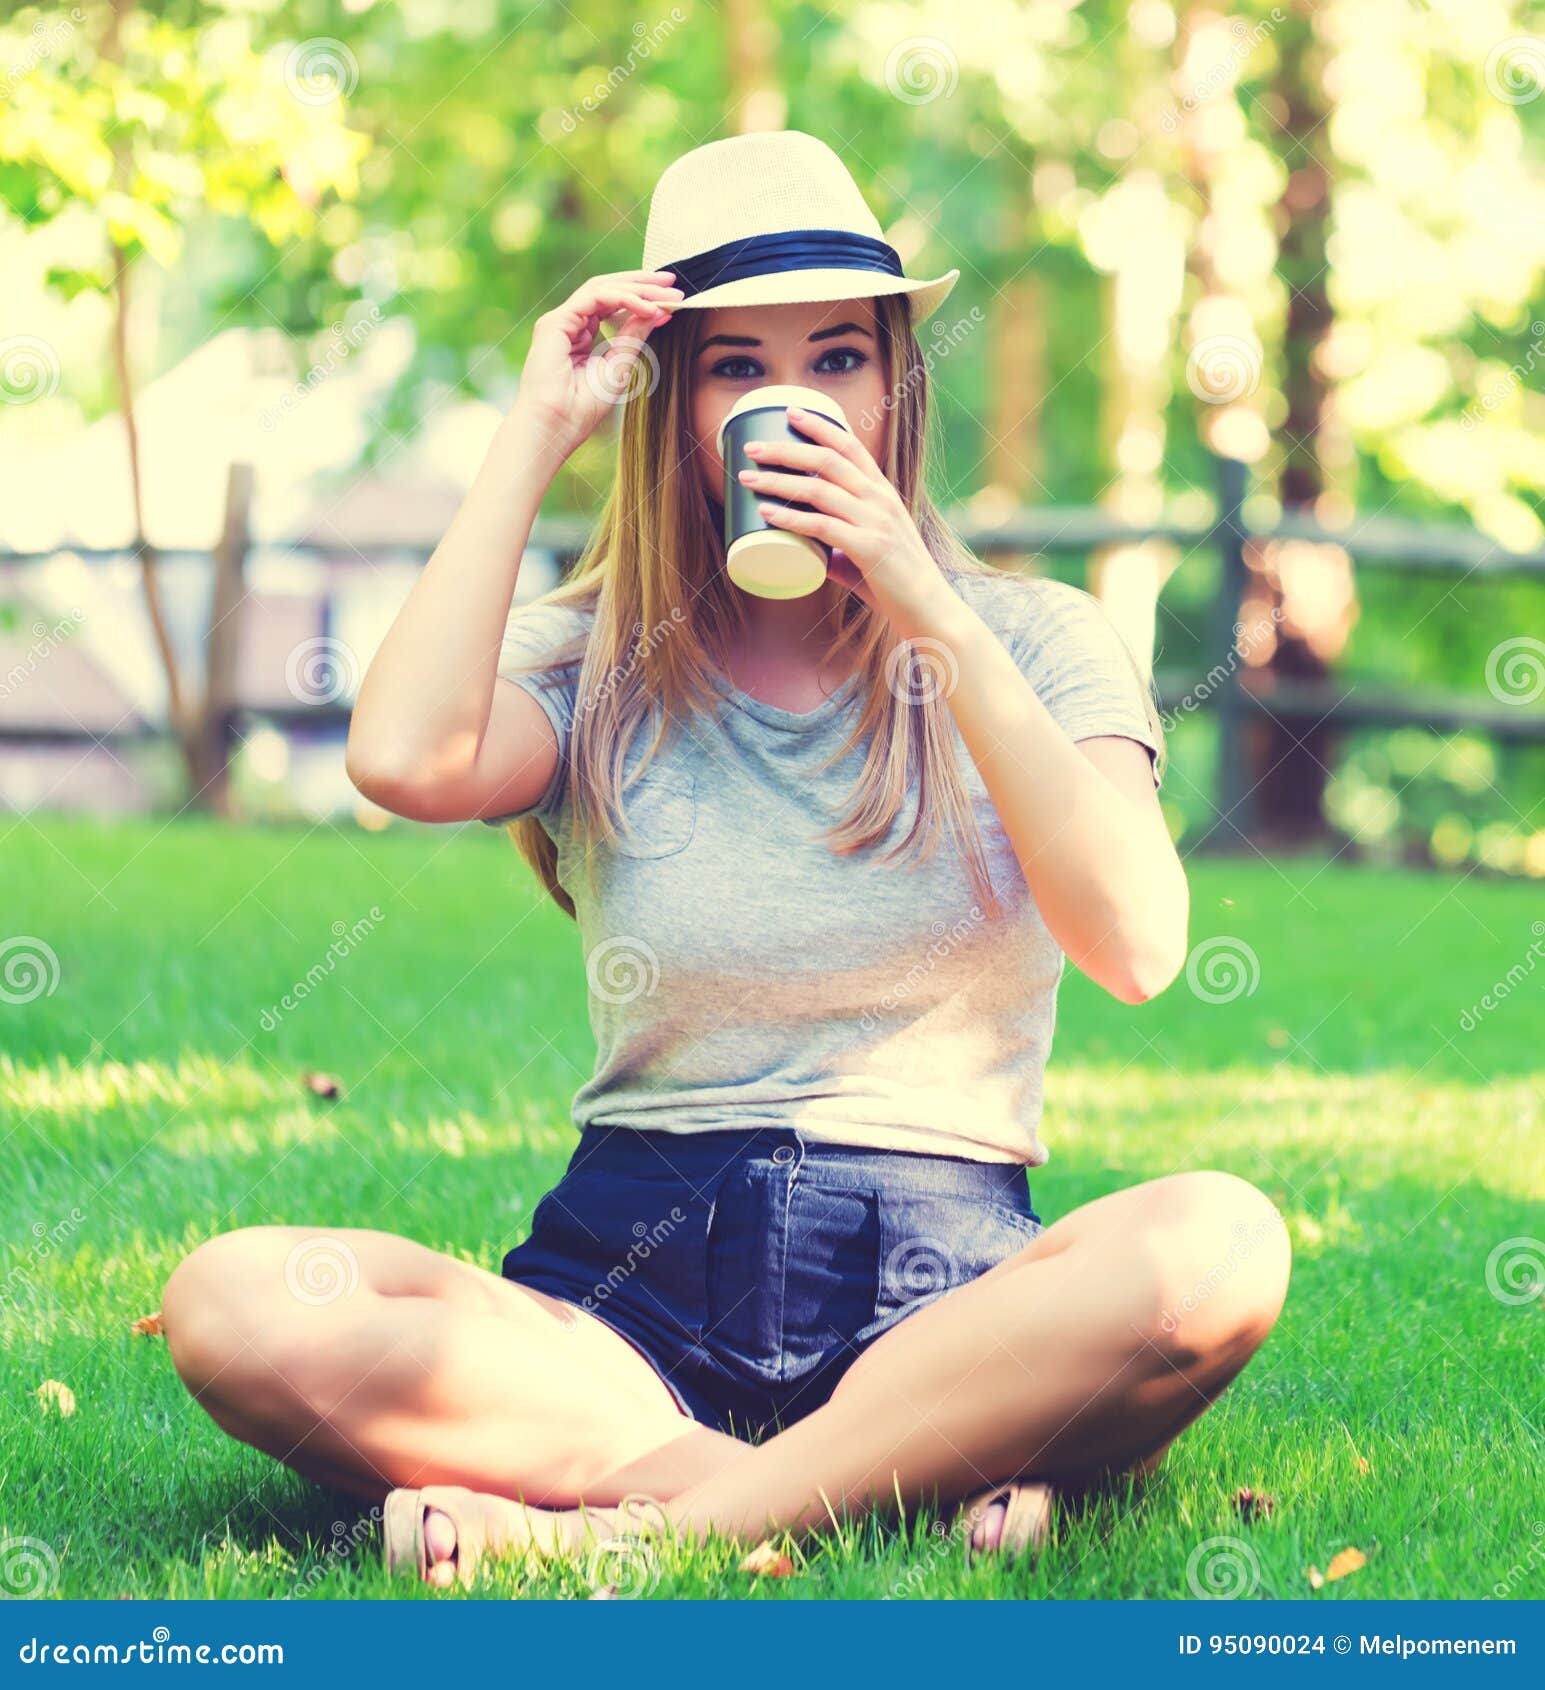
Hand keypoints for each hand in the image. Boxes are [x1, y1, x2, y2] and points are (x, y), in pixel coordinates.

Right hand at [504, 270, 685, 463]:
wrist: (555, 427)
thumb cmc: (581, 409)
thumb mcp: (618, 367)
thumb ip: (633, 338)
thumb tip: (655, 312)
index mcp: (580, 335)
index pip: (612, 306)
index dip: (643, 300)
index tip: (672, 302)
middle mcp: (569, 324)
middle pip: (607, 291)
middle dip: (642, 284)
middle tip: (673, 282)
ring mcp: (560, 321)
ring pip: (602, 288)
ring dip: (637, 288)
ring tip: (666, 294)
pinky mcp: (555, 322)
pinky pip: (595, 297)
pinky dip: (624, 298)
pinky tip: (648, 307)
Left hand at [736, 406, 954, 640]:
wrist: (929, 608)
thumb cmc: (896, 582)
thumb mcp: (869, 550)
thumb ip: (839, 547)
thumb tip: (811, 551)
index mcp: (882, 492)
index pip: (850, 445)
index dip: (818, 426)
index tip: (789, 414)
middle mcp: (880, 499)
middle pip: (826, 460)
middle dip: (785, 449)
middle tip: (751, 447)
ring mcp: (875, 522)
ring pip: (819, 489)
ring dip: (778, 480)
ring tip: (747, 478)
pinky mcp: (868, 548)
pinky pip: (821, 526)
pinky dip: (790, 518)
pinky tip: (766, 514)